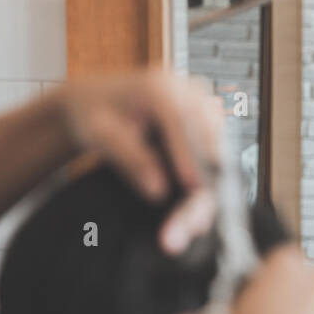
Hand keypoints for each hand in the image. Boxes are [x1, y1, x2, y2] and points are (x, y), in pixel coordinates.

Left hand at [56, 69, 222, 253]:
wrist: (96, 100)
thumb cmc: (95, 113)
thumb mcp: (101, 135)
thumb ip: (131, 160)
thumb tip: (158, 191)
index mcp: (160, 88)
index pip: (182, 124)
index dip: (188, 158)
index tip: (192, 188)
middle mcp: (188, 91)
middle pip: (207, 140)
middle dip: (203, 183)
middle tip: (192, 224)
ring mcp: (202, 105)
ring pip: (218, 149)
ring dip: (208, 187)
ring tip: (191, 224)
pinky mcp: (207, 121)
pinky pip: (215, 153)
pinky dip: (207, 181)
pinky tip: (194, 208)